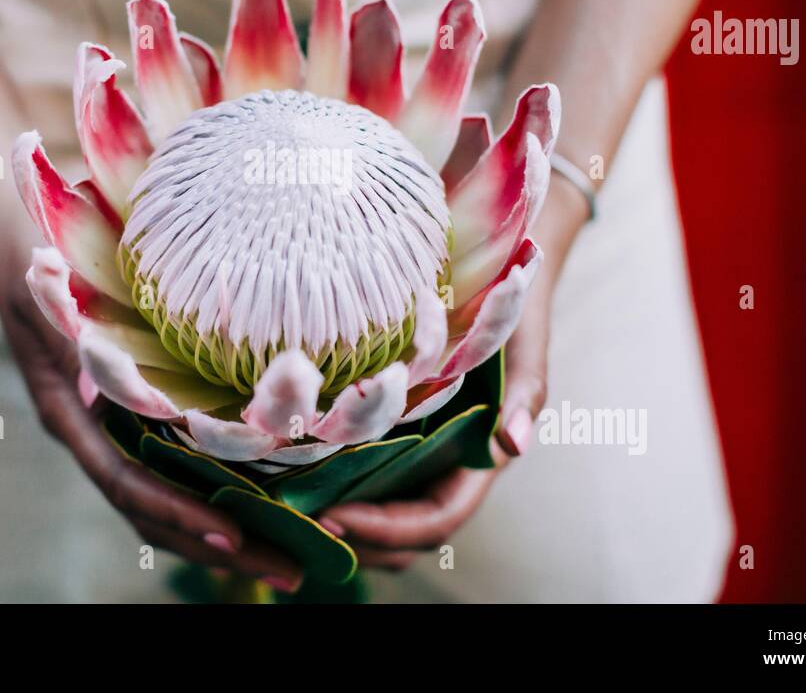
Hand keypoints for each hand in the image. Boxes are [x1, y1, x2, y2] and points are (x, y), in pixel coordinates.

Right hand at [0, 216, 305, 592]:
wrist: (16, 237)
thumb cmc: (34, 251)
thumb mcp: (48, 286)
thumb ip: (74, 331)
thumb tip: (106, 371)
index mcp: (71, 411)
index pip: (126, 482)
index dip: (178, 514)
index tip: (233, 536)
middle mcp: (94, 432)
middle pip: (155, 512)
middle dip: (220, 548)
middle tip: (291, 572)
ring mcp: (115, 426)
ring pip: (169, 501)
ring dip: (228, 534)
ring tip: (293, 557)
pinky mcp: (138, 411)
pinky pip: (178, 467)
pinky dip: (220, 493)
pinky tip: (272, 502)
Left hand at [317, 176, 587, 570]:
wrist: (502, 267)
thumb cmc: (514, 308)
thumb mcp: (525, 345)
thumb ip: (526, 393)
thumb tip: (514, 442)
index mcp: (478, 456)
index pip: (435, 517)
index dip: (388, 527)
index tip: (333, 515)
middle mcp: (443, 460)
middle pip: (400, 530)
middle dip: (353, 538)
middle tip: (292, 521)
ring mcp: (416, 445)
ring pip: (377, 506)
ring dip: (334, 516)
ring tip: (279, 503)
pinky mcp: (391, 422)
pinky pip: (359, 466)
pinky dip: (327, 476)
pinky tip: (281, 463)